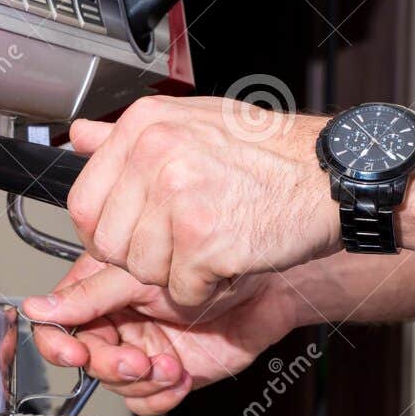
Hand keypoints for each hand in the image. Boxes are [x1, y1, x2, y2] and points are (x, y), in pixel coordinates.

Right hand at [23, 256, 304, 415]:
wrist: (264, 291)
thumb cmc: (210, 266)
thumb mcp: (140, 277)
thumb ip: (88, 295)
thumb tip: (38, 307)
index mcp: (100, 292)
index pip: (58, 323)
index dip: (58, 343)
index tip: (74, 352)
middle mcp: (117, 323)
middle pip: (86, 361)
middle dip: (110, 365)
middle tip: (135, 360)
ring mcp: (140, 350)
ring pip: (114, 385)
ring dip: (141, 381)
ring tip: (169, 363)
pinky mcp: (165, 375)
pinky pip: (143, 402)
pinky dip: (160, 395)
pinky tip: (179, 374)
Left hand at [65, 95, 339, 305]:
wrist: (334, 172)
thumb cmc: (272, 154)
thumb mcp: (194, 123)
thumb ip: (129, 138)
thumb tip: (79, 137)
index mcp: (144, 126)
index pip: (82, 203)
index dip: (106, 233)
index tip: (133, 237)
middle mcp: (155, 154)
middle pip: (109, 245)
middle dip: (142, 260)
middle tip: (184, 246)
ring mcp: (178, 196)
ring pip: (142, 273)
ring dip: (178, 276)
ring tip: (214, 248)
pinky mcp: (204, 239)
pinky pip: (181, 292)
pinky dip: (207, 292)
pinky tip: (231, 262)